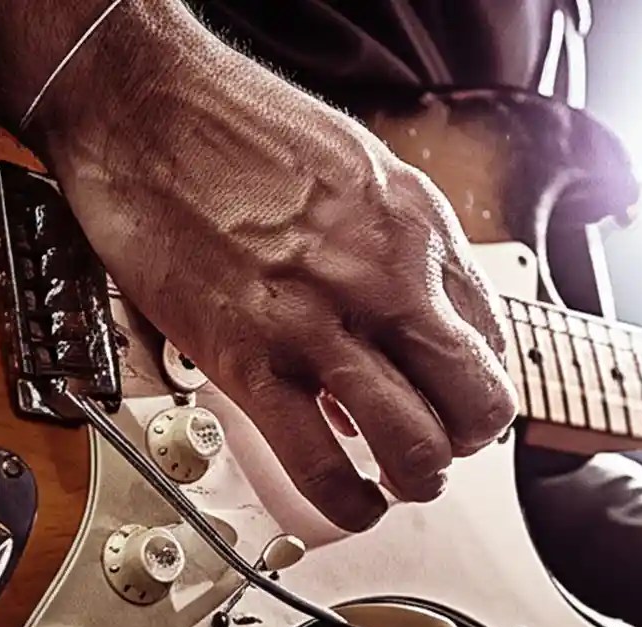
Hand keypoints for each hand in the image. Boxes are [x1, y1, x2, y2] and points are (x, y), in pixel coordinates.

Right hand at [29, 2, 516, 531]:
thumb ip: (402, 245)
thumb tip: (415, 318)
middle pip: (475, 400)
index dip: (477, 381)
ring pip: (414, 445)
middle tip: (446, 445)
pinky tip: (354, 502)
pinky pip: (320, 465)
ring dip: (419, 478)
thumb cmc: (243, 126)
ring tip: (403, 481)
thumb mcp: (364, 168)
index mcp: (418, 228)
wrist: (148, 108)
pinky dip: (349, 503)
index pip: (492, 338)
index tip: (454, 394)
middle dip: (468, 440)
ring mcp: (319, 323)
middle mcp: (384, 278)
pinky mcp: (248, 360)